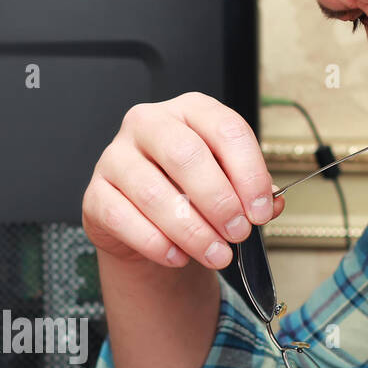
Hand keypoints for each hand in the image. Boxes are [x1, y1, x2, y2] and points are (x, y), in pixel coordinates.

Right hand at [81, 91, 285, 269]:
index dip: (249, 172)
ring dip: (192, 231)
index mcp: (189, 110)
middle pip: (186, 155)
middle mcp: (148, 124)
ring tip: (216, 254)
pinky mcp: (95, 193)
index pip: (225, 129)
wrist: (142, 221)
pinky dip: (156, 243)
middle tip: (238, 232)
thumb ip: (249, 192)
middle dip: (219, 201)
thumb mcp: (224, 185)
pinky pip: (124, 219)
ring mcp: (115, 157)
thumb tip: (272, 204)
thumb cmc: (186, 193)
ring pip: (153, 193)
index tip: (261, 210)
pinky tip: (178, 257)